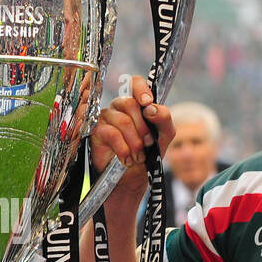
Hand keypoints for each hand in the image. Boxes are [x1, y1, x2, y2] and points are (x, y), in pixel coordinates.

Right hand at [90, 74, 173, 199]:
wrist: (133, 178)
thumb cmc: (147, 154)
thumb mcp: (164, 136)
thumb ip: (164, 119)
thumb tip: (151, 108)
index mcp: (136, 104)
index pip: (134, 83)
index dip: (141, 89)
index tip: (147, 103)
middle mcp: (119, 108)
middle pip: (130, 104)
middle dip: (143, 127)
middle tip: (148, 144)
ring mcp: (106, 118)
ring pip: (122, 120)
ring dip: (135, 142)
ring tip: (138, 156)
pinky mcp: (96, 132)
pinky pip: (112, 133)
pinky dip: (123, 148)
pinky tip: (126, 158)